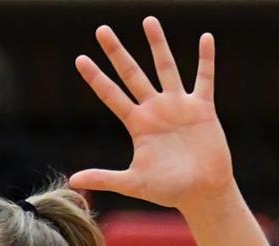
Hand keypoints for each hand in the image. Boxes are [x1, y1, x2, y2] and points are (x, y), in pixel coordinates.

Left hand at [71, 18, 232, 210]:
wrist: (201, 192)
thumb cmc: (167, 189)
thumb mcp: (132, 183)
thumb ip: (104, 177)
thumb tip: (72, 180)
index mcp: (137, 124)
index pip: (110, 94)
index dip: (96, 77)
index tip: (80, 58)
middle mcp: (154, 109)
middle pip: (131, 73)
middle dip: (117, 52)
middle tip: (101, 29)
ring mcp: (178, 106)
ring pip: (165, 67)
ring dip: (157, 44)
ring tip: (148, 20)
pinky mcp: (202, 108)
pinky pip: (204, 79)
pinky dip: (206, 59)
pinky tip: (205, 38)